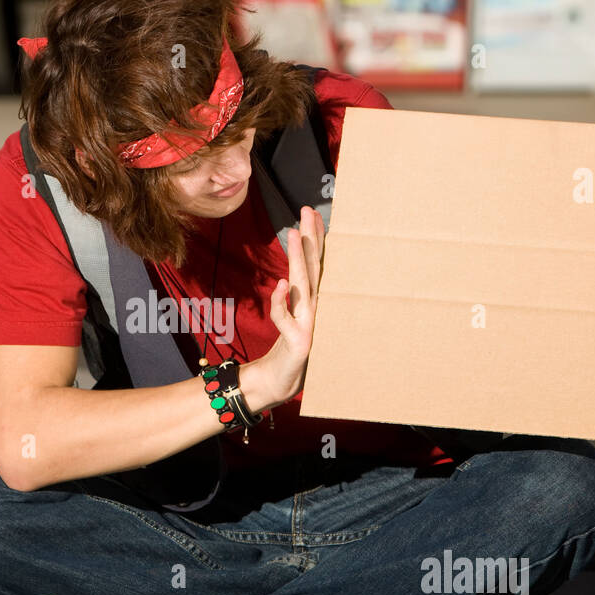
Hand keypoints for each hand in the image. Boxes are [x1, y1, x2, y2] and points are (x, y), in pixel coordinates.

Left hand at [245, 205, 323, 409]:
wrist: (279, 384)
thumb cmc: (287, 352)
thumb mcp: (287, 322)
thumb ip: (287, 303)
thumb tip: (284, 281)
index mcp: (311, 303)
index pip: (314, 266)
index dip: (313, 240)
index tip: (311, 215)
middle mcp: (313, 309)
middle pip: (312, 268)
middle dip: (310, 239)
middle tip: (308, 211)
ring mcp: (308, 324)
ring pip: (304, 286)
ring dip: (299, 259)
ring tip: (295, 234)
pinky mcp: (300, 342)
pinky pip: (285, 318)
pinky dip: (281, 302)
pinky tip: (280, 284)